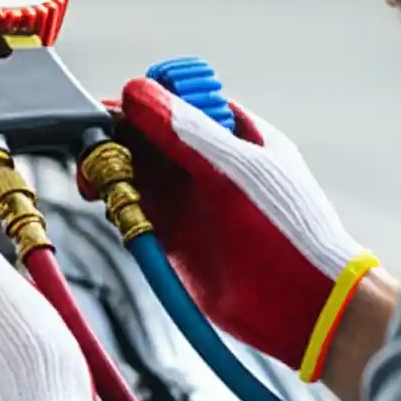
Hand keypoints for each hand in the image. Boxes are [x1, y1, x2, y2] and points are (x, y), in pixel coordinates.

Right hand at [95, 78, 380, 382]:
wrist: (307, 307)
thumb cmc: (289, 232)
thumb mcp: (235, 170)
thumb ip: (185, 132)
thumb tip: (137, 93)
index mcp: (233, 132)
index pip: (179, 101)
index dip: (144, 103)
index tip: (115, 111)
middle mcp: (209, 162)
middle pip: (148, 137)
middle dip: (117, 140)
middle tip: (93, 150)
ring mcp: (193, 200)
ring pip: (137, 173)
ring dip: (113, 173)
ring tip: (96, 183)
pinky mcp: (177, 237)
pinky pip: (137, 211)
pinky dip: (119, 206)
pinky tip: (111, 206)